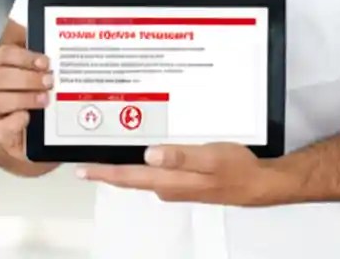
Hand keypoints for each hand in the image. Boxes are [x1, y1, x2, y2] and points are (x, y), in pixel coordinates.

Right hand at [0, 44, 52, 161]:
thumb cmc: (34, 91)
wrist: (35, 129)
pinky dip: (14, 122)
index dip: (23, 57)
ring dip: (23, 98)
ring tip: (44, 99)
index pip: (2, 55)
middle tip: (48, 81)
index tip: (44, 62)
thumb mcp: (36, 70)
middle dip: (26, 78)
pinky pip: (0, 128)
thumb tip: (54, 43)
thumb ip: (39, 58)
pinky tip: (27, 117)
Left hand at [78, 143, 293, 206]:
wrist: (258, 183)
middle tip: (84, 163)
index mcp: (170, 180)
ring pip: (140, 176)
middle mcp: (168, 185)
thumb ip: (180, 156)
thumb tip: (150, 155)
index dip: (102, 173)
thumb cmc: (237, 170)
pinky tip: (140, 154)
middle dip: (105, 171)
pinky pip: (155, 172)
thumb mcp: (210, 158)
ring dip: (122, 168)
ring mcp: (176, 184)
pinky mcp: (184, 180)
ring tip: (104, 156)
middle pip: (129, 178)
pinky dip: (141, 165)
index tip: (81, 169)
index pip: (127, 176)